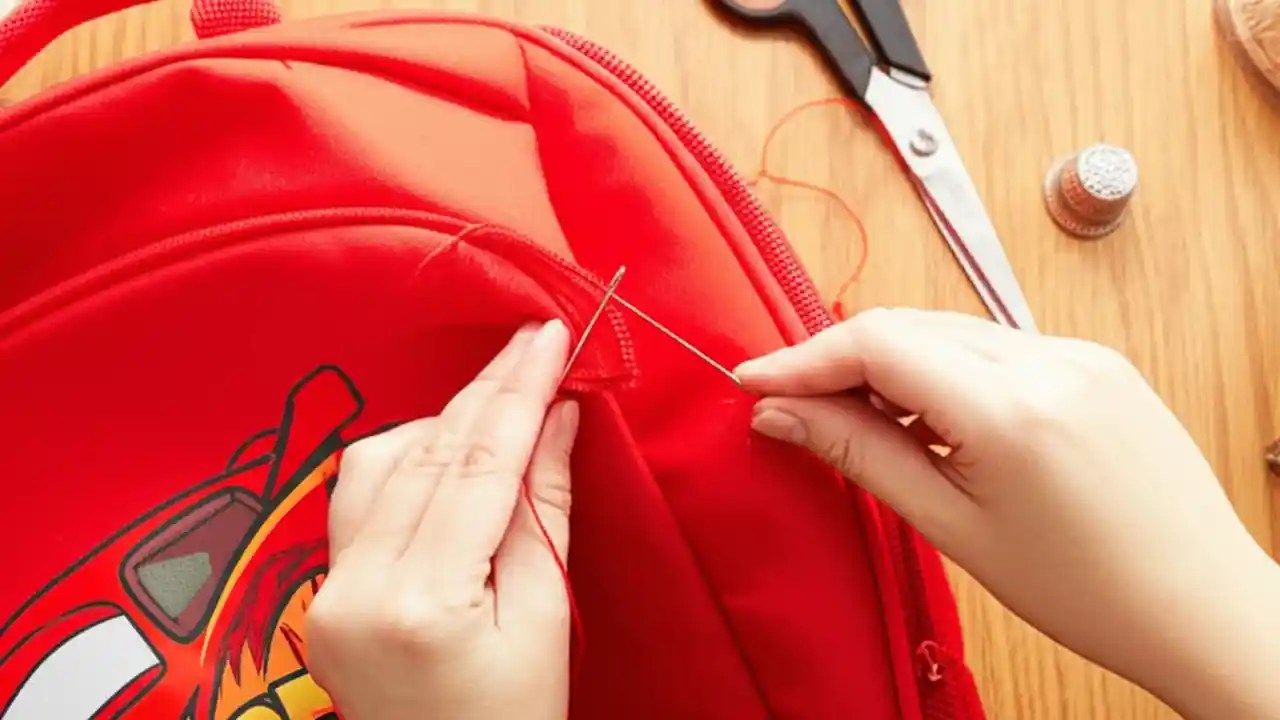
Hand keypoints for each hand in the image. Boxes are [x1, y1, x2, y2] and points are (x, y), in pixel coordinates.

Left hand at [306, 321, 576, 719]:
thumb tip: (557, 417)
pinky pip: (359, 497)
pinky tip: (448, 452)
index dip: (519, 392)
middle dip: (487, 391)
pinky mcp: (321, 594)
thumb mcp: (546, 617)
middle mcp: (358, 588)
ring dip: (445, 421)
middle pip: (428, 451)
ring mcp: (328, 592)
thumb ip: (543, 507)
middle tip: (533, 343)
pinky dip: (407, 460)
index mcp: (424, 602)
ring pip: (381, 461)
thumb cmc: (513, 718)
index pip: (478, 464)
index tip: (551, 337)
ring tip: (503, 404)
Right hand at [735, 308, 1279, 719]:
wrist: (1198, 604)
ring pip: (949, 330)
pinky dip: (944, 368)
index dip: (801, 358)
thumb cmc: (1086, 588)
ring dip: (891, 362)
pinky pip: (994, 344)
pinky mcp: (1096, 361)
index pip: (877, 343)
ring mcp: (1080, 354)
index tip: (753, 380)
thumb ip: (861, 454)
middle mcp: (1051, 360)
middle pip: (909, 326)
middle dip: (839, 359)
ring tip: (860, 420)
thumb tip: (781, 412)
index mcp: (1013, 408)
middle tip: (791, 406)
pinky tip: (930, 416)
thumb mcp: (953, 526)